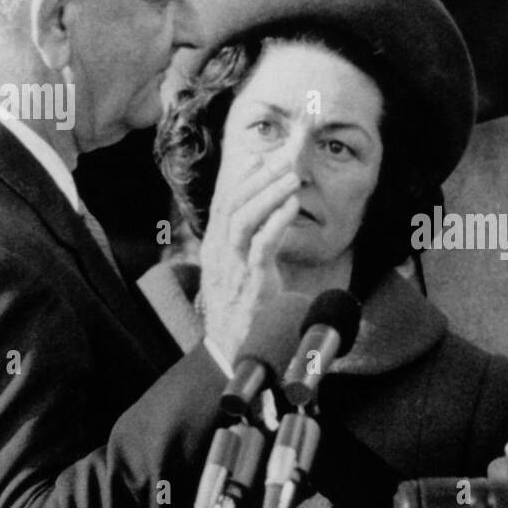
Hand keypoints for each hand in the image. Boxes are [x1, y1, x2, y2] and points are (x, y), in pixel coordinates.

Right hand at [199, 153, 299, 365]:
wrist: (231, 352)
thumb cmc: (240, 311)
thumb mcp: (239, 271)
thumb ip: (249, 244)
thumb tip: (267, 216)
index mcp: (215, 246)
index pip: (225, 201)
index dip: (243, 177)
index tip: (263, 155)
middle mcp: (219, 253)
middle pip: (233, 202)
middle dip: (260, 175)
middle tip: (286, 154)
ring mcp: (232, 268)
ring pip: (243, 219)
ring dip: (268, 193)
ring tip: (292, 174)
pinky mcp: (250, 285)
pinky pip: (261, 247)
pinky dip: (276, 223)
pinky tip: (292, 207)